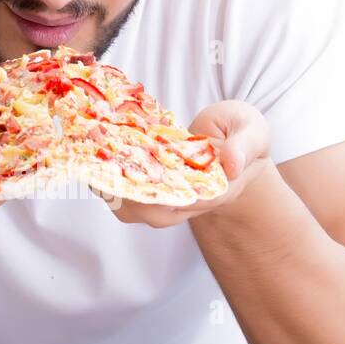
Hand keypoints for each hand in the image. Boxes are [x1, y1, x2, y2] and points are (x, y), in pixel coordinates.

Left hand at [92, 99, 270, 227]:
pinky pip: (129, 199)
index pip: (194, 199)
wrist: (232, 145)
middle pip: (157, 213)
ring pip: (138, 211)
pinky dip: (110, 184)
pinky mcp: (154, 193)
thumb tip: (232, 162)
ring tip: (91, 168)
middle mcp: (192, 202)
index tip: (141, 175)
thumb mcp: (253, 130)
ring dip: (113, 192)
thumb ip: (245, 144)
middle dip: (128, 196)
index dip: (167, 191)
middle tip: (102, 171)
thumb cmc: (242, 134)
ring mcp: (171, 201)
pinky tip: (93, 164)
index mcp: (220, 189)